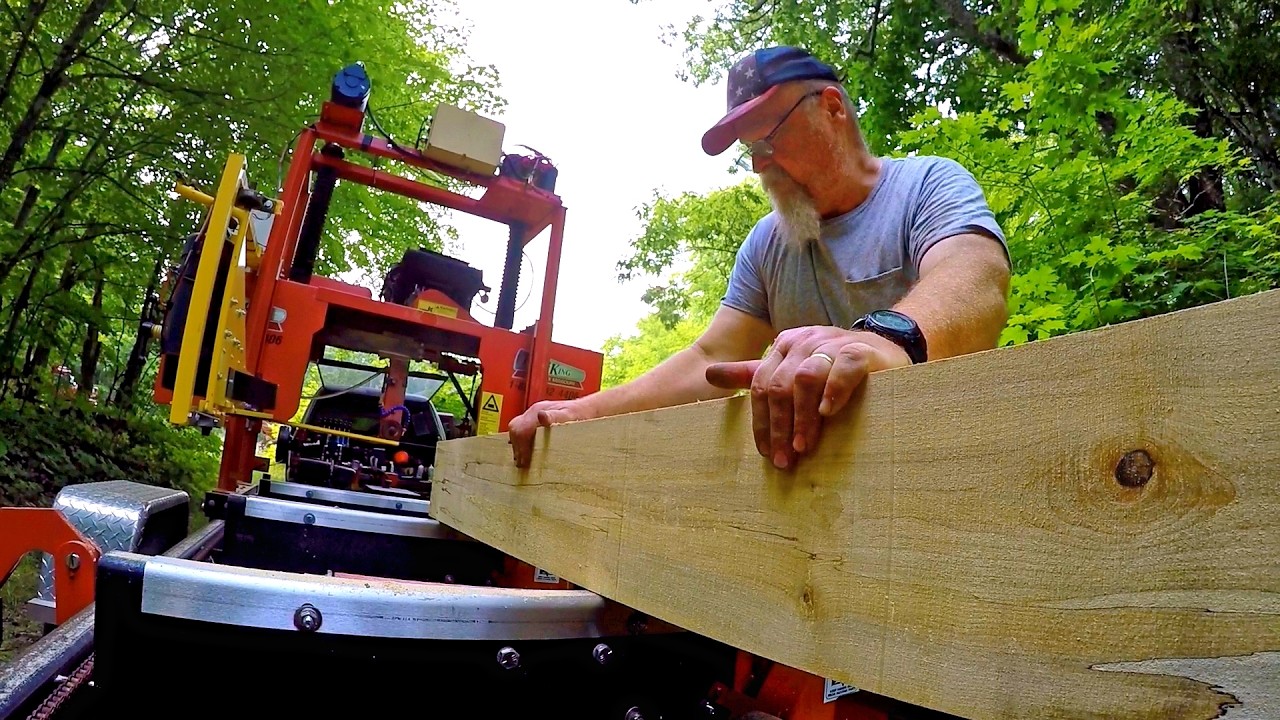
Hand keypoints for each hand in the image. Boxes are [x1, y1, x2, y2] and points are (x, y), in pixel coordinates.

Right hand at [508, 399, 594, 467]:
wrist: (587, 410)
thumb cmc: (581, 414)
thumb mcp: (570, 416)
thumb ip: (555, 417)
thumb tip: (541, 416)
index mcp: (539, 410)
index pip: (520, 429)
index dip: (520, 447)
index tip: (524, 462)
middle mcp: (534, 412)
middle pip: (515, 429)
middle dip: (517, 447)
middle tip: (522, 464)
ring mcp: (534, 416)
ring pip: (517, 430)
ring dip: (518, 446)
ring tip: (523, 462)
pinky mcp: (536, 421)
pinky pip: (522, 432)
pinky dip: (521, 443)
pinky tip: (526, 454)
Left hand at [705, 326, 911, 468]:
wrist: (883, 349)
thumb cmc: (832, 367)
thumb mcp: (790, 369)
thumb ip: (751, 374)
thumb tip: (709, 375)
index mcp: (783, 346)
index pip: (760, 386)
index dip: (761, 422)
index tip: (766, 453)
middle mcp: (803, 341)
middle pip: (780, 386)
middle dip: (779, 427)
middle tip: (785, 459)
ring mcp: (831, 344)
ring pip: (806, 379)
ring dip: (802, 417)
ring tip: (804, 446)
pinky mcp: (859, 351)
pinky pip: (842, 368)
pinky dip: (833, 391)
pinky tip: (828, 413)